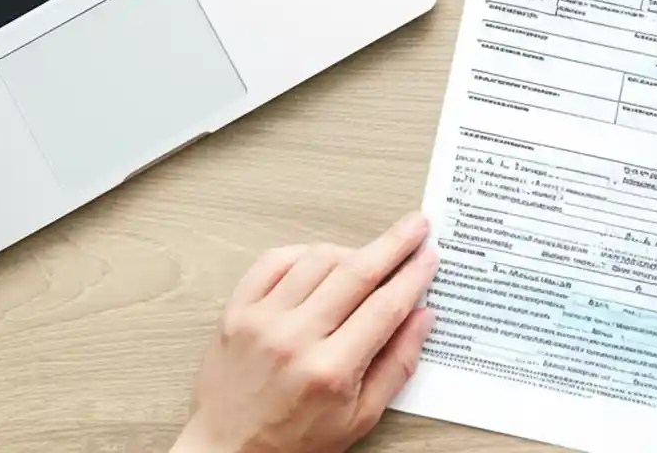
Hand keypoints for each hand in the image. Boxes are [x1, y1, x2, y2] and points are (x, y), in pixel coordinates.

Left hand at [171, 212, 437, 452]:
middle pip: (356, 272)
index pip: (385, 306)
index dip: (413, 276)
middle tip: (416, 226)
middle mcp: (294, 339)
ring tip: (369, 255)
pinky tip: (320, 258)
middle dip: (394, 244)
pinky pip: (273, 262)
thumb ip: (396, 365)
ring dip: (351, 249)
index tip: (430, 256)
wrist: (227, 451)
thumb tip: (422, 317)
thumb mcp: (360, 418)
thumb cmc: (293, 442)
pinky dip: (302, 252)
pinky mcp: (236, 312)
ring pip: (317, 259)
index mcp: (331, 370)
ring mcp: (261, 321)